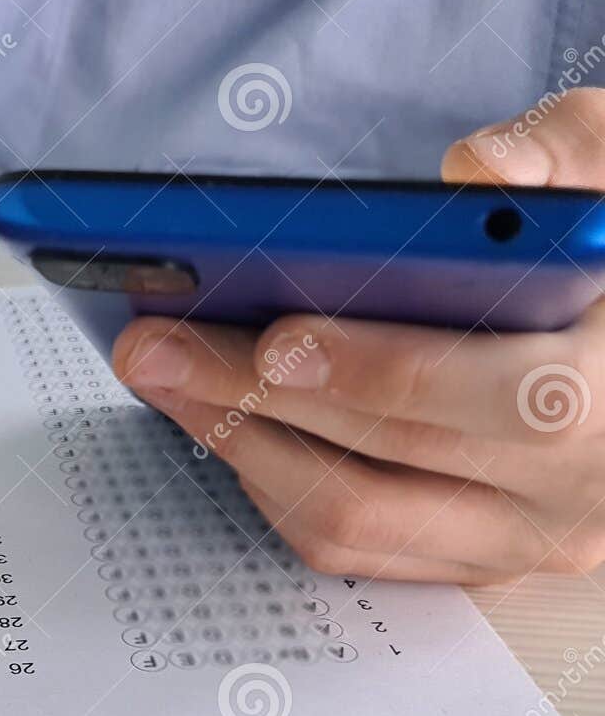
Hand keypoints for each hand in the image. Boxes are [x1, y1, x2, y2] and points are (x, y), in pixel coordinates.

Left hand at [112, 89, 604, 584]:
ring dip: (239, 448)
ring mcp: (521, 539)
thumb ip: (568, 154)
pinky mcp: (470, 561)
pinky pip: (350, 547)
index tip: (274, 337)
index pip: (500, 399)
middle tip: (153, 347)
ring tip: (163, 378)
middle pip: (387, 462)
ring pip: (353, 521)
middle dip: (253, 400)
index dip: (379, 370)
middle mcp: (577, 490)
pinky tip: (216, 418)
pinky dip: (271, 482)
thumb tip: (477, 172)